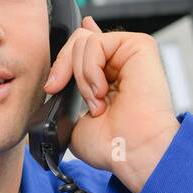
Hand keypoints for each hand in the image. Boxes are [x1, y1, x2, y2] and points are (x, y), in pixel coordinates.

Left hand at [42, 16, 179, 192]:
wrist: (130, 151)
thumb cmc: (110, 144)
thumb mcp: (73, 119)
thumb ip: (66, 94)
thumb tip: (57, 78)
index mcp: (107, 76)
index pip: (82, 46)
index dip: (65, 54)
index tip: (53, 84)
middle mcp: (118, 61)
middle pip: (77, 40)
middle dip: (62, 68)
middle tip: (60, 92)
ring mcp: (128, 53)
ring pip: (83, 41)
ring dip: (82, 77)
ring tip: (97, 102)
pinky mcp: (139, 45)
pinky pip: (95, 42)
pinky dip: (90, 69)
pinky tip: (102, 91)